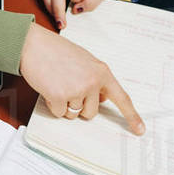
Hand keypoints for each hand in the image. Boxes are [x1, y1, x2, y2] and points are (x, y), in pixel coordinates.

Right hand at [19, 24, 144, 133]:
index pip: (122, 98)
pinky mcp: (60, 96)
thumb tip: (101, 99)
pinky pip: (59, 113)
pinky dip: (52, 104)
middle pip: (92, 113)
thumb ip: (95, 78)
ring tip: (57, 83)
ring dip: (64, 105)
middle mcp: (92, 81)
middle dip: (80, 106)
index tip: (139, 130)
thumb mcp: (84, 60)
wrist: (33, 44)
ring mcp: (76, 89)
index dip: (131, 116)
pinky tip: (48, 87)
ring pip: (74, 114)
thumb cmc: (56, 50)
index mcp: (101, 72)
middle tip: (68, 87)